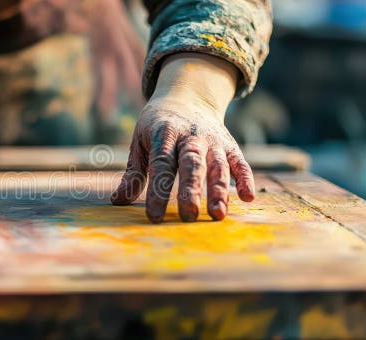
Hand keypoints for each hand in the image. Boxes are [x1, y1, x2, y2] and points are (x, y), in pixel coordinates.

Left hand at [111, 53, 254, 222]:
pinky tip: (248, 197)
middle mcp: (190, 136)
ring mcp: (212, 140)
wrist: (187, 97)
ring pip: (217, 165)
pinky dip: (246, 177)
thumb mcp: (141, 142)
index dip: (159, 191)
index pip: (161, 165)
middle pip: (191, 163)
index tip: (155, 216)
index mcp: (164, 134)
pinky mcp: (229, 145)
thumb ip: (133, 173)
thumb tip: (117, 201)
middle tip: (188, 215)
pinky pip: (239, 161)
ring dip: (219, 189)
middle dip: (191, 189)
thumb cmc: (157, 127)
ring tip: (217, 214)